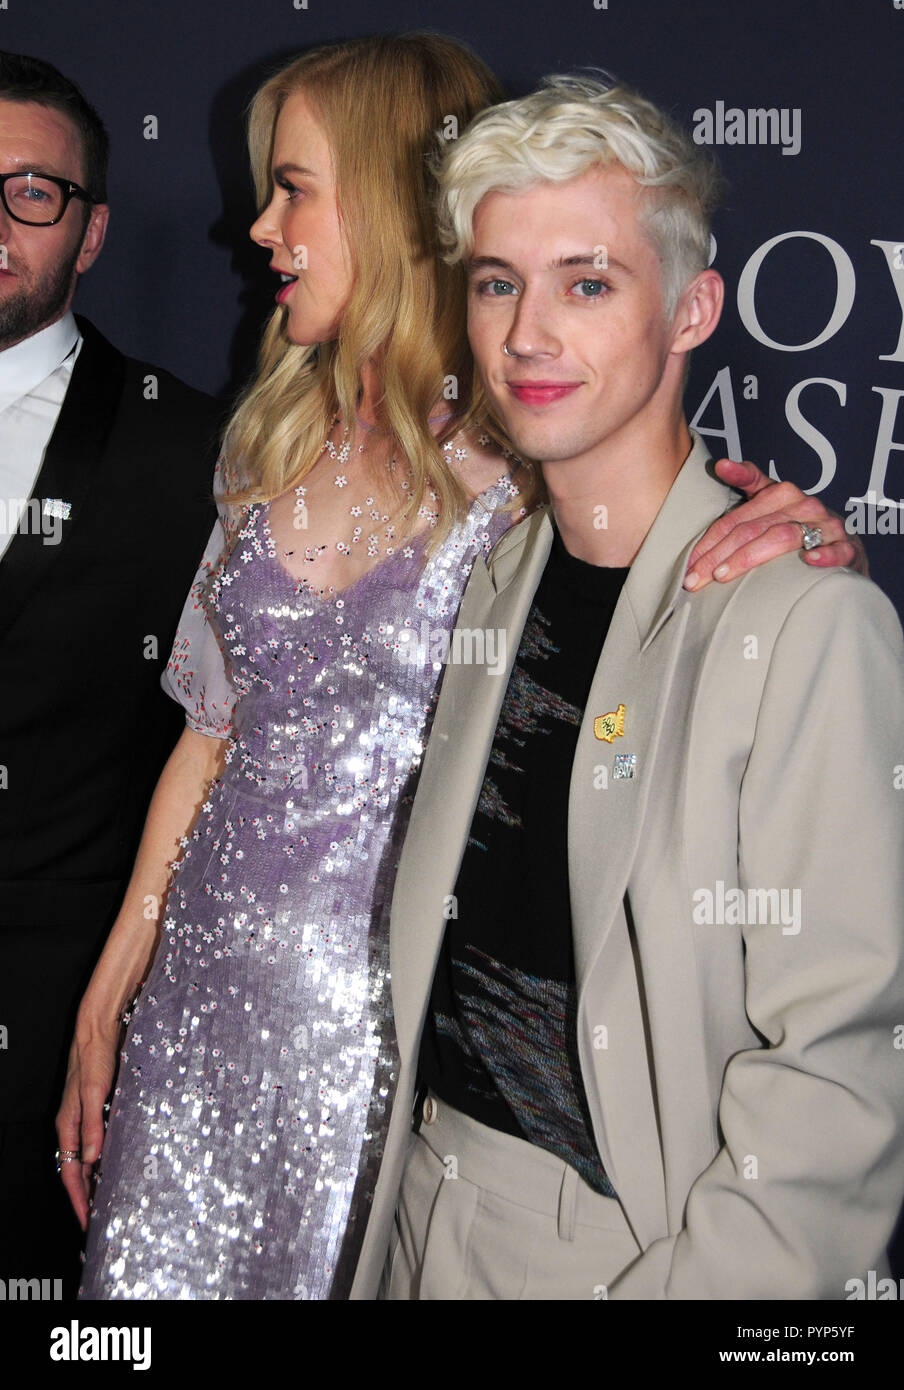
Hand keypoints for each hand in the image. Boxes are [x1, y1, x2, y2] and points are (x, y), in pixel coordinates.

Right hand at [55, 1012, 120, 1229]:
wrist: (99, 1030)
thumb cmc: (94, 1057)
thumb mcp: (93, 1092)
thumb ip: (92, 1125)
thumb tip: (91, 1159)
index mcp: (68, 1124)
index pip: (69, 1172)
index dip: (78, 1199)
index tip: (87, 1221)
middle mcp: (74, 1124)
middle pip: (76, 1170)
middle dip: (85, 1196)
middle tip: (99, 1219)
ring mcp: (85, 1117)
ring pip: (86, 1158)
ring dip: (95, 1180)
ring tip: (108, 1200)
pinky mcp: (97, 1109)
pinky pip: (97, 1143)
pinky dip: (104, 1160)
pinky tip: (115, 1165)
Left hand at [684, 459, 867, 590]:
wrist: (844, 545)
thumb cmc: (799, 524)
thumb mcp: (773, 500)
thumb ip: (748, 481)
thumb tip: (720, 464)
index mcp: (781, 493)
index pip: (736, 520)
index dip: (709, 542)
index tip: (688, 564)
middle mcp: (803, 506)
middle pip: (752, 530)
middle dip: (719, 556)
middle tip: (694, 580)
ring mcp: (827, 526)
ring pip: (783, 537)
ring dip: (750, 557)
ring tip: (724, 575)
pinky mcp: (848, 547)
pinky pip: (837, 549)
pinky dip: (823, 555)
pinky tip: (807, 562)